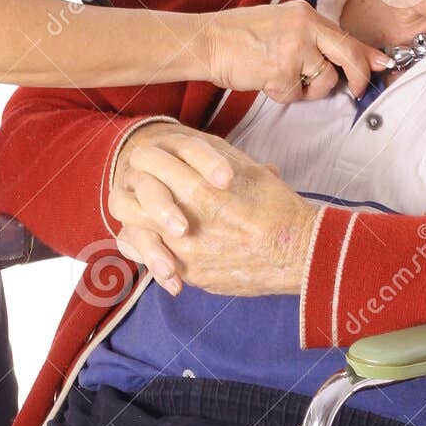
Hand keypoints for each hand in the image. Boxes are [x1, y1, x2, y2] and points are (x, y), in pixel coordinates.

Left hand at [110, 129, 318, 295]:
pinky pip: (155, 261)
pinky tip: (164, 243)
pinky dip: (155, 251)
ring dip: (139, 223)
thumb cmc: (277, 206)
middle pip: (126, 199)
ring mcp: (183, 252)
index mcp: (198, 187)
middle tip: (143, 189)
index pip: (144, 162)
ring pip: (135, 233)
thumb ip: (208, 157)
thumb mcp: (245, 168)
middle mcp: (184, 220)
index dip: (146, 159)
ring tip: (150, 218)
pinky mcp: (190, 274)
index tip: (154, 162)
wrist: (299, 253)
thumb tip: (182, 151)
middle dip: (132, 191)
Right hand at [201, 0, 392, 104]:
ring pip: (324, 82)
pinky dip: (283, 94)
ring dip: (308, 90)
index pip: (347, 37)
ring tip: (283, 77)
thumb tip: (345, 58)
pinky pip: (295, 95)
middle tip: (357, 90)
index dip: (367, 55)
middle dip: (358, 77)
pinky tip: (266, 80)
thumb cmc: (241, 35)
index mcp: (307, 14)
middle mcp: (305, 28)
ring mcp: (294, 50)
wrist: (208, 41)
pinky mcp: (281, 72)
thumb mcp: (283, 26)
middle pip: (349, 56)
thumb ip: (313, 39)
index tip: (383, 65)